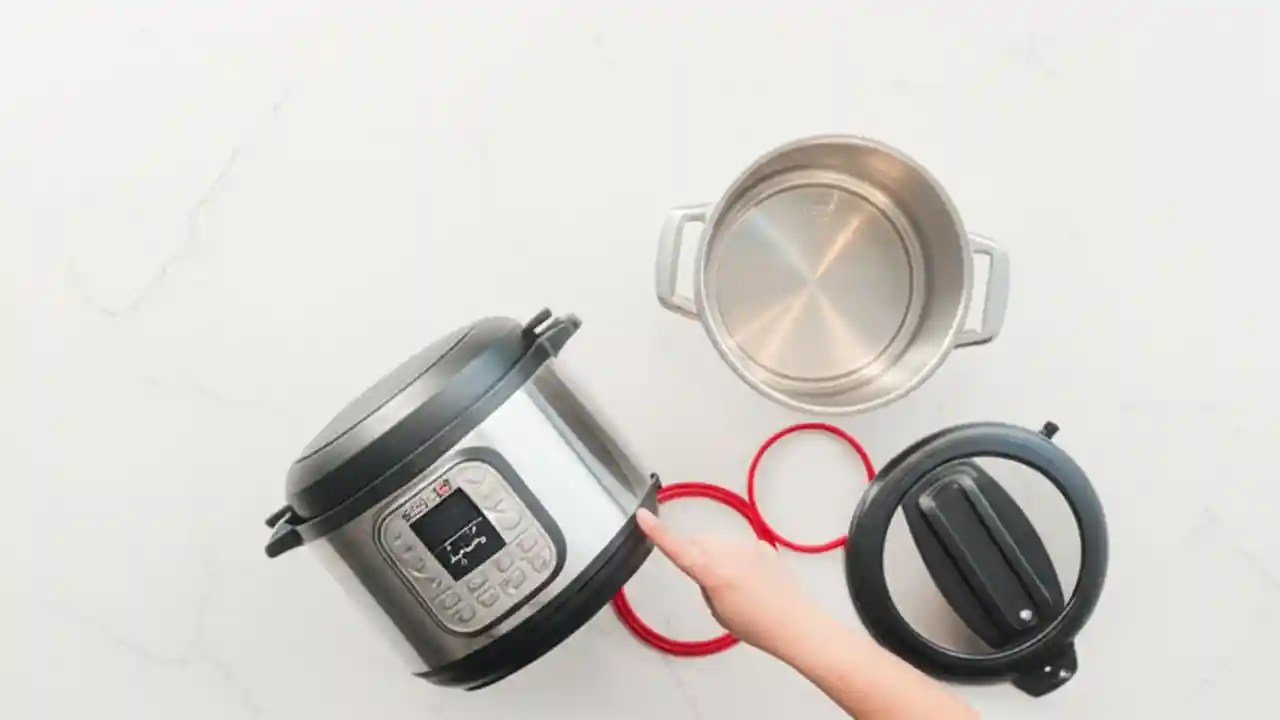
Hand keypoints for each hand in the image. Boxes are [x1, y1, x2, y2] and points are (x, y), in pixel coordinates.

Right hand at [635, 507, 821, 657]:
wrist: (794, 621)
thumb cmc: (754, 625)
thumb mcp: (717, 611)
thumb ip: (705, 584)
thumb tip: (706, 569)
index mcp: (712, 571)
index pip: (678, 548)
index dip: (657, 532)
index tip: (642, 515)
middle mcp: (728, 551)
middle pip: (698, 542)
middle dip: (694, 554)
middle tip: (706, 584)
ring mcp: (747, 545)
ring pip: (717, 543)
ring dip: (715, 556)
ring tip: (733, 585)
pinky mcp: (762, 545)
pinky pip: (738, 546)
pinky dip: (735, 557)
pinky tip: (749, 578)